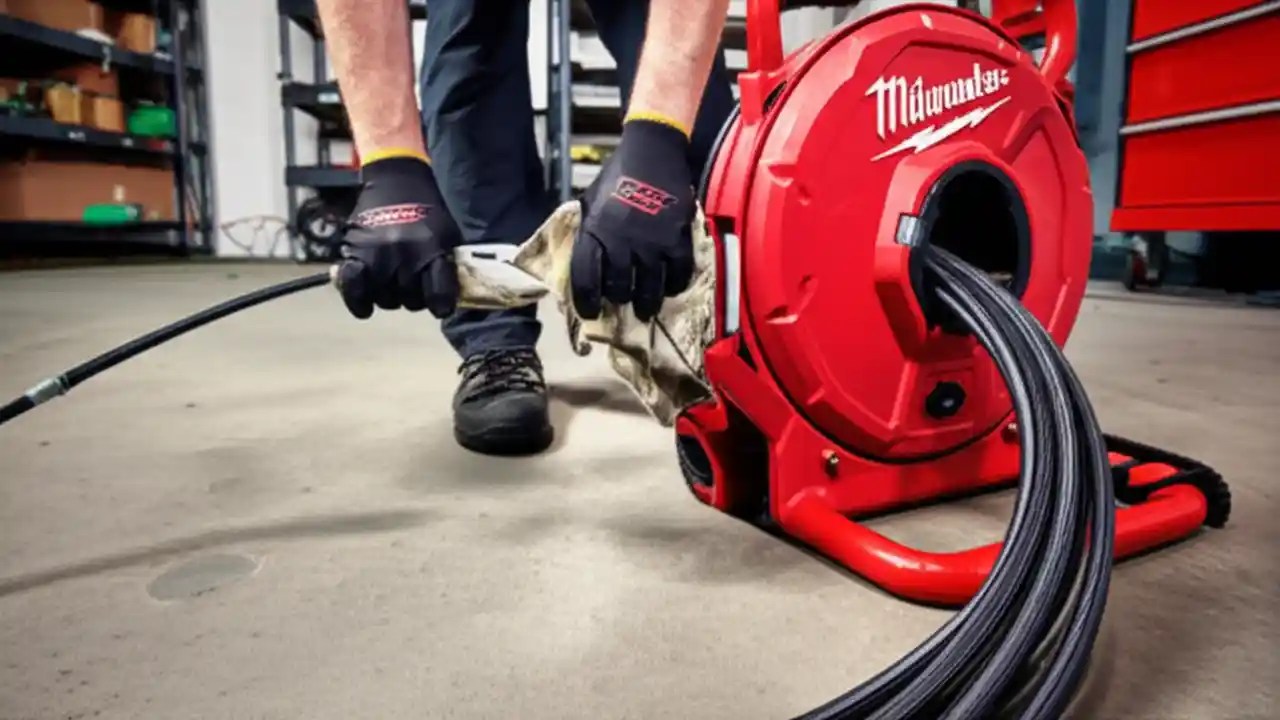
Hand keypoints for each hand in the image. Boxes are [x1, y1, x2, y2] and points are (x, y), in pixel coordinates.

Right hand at [337, 156, 460, 318]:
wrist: (396, 180)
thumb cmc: (427, 211)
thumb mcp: (448, 235)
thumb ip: (448, 267)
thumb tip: (447, 302)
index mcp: (432, 250)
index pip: (438, 294)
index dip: (440, 304)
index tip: (440, 306)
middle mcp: (404, 256)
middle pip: (411, 302)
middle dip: (414, 296)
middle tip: (413, 280)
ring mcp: (378, 256)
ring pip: (386, 300)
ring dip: (391, 296)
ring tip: (393, 279)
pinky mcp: (354, 253)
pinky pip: (354, 290)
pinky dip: (358, 301)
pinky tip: (365, 307)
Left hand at [571, 118, 694, 322]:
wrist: (653, 149)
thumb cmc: (618, 174)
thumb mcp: (590, 200)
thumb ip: (587, 230)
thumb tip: (580, 259)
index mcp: (595, 231)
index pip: (586, 278)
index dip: (586, 302)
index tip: (590, 312)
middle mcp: (622, 241)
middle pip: (620, 287)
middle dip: (619, 299)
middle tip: (622, 303)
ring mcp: (652, 241)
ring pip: (650, 287)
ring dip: (647, 302)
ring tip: (646, 308)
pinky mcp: (678, 237)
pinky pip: (678, 273)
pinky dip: (674, 285)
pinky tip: (669, 287)